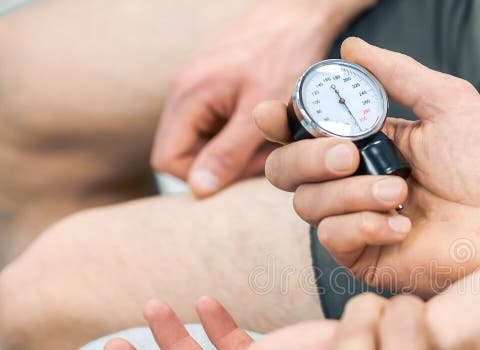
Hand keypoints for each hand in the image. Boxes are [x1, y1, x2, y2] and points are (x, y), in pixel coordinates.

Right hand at [151, 0, 373, 196]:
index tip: (243, 170)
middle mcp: (184, 92)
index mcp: (187, 97)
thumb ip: (228, 153)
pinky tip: (267, 127)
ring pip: (202, 140)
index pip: (168, 161)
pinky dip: (239, 134)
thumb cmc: (283, 55)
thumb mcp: (259, 112)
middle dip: (221, 164)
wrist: (299, 12)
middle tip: (261, 157)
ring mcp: (198, 88)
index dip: (203, 176)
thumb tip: (198, 190)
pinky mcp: (215, 86)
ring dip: (233, 150)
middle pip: (183, 152)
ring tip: (269, 141)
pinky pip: (216, 124)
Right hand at [254, 37, 479, 295]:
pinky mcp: (363, 256)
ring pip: (307, 205)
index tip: (278, 114)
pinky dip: (362, 226)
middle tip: (350, 154)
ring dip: (352, 194)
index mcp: (361, 143)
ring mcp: (353, 221)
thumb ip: (396, 74)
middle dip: (309, 158)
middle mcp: (349, 182)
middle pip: (284, 170)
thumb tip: (351, 47)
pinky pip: (332, 240)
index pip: (299, 133)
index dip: (279, 122)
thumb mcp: (445, 101)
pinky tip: (401, 225)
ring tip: (401, 191)